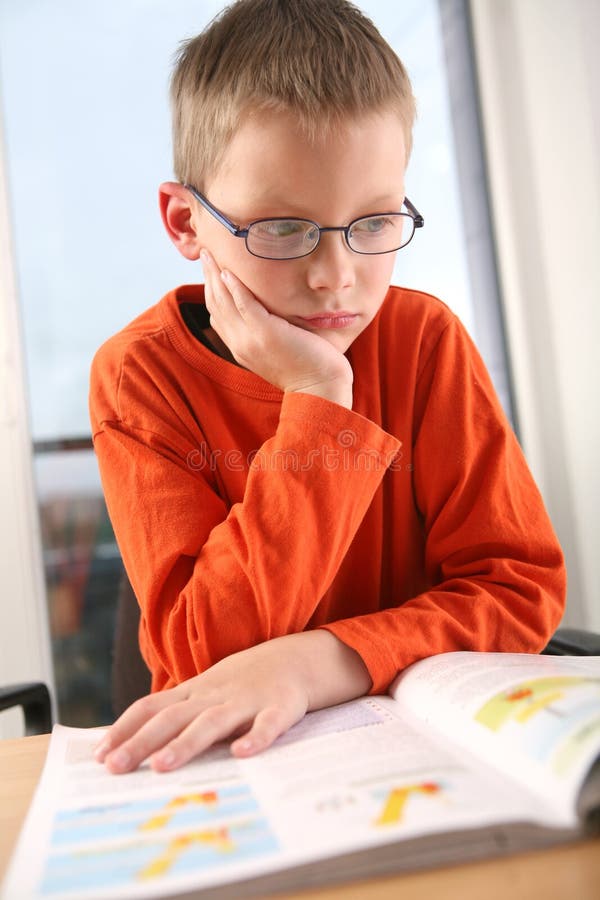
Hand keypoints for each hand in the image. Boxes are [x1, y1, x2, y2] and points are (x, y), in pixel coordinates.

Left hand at [95, 630, 370, 773]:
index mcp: (194, 693)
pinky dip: (256, 737)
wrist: (295, 658)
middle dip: (141, 743)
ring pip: (212, 722)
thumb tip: (129, 741)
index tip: (100, 755)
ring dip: (186, 743)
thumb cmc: (241, 683)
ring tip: (162, 766)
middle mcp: (214, 695)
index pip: (150, 707)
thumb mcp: (204, 692)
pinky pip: (268, 724)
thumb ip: (173, 713)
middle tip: (115, 768)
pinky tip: (243, 754)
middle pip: (172, 719)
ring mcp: (246, 700)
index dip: (124, 729)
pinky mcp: (279, 708)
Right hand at [202, 250, 352, 407]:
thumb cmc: (308, 369)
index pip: (217, 316)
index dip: (212, 292)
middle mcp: (240, 344)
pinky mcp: (265, 332)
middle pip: (215, 305)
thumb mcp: (279, 350)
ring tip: (209, 254)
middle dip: (208, 277)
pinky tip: (229, 271)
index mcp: (241, 348)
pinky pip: (243, 303)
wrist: (320, 388)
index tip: (211, 271)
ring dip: (214, 275)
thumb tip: (271, 314)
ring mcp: (250, 339)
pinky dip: (234, 286)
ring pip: (223, 301)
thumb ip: (268, 333)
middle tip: (205, 254)